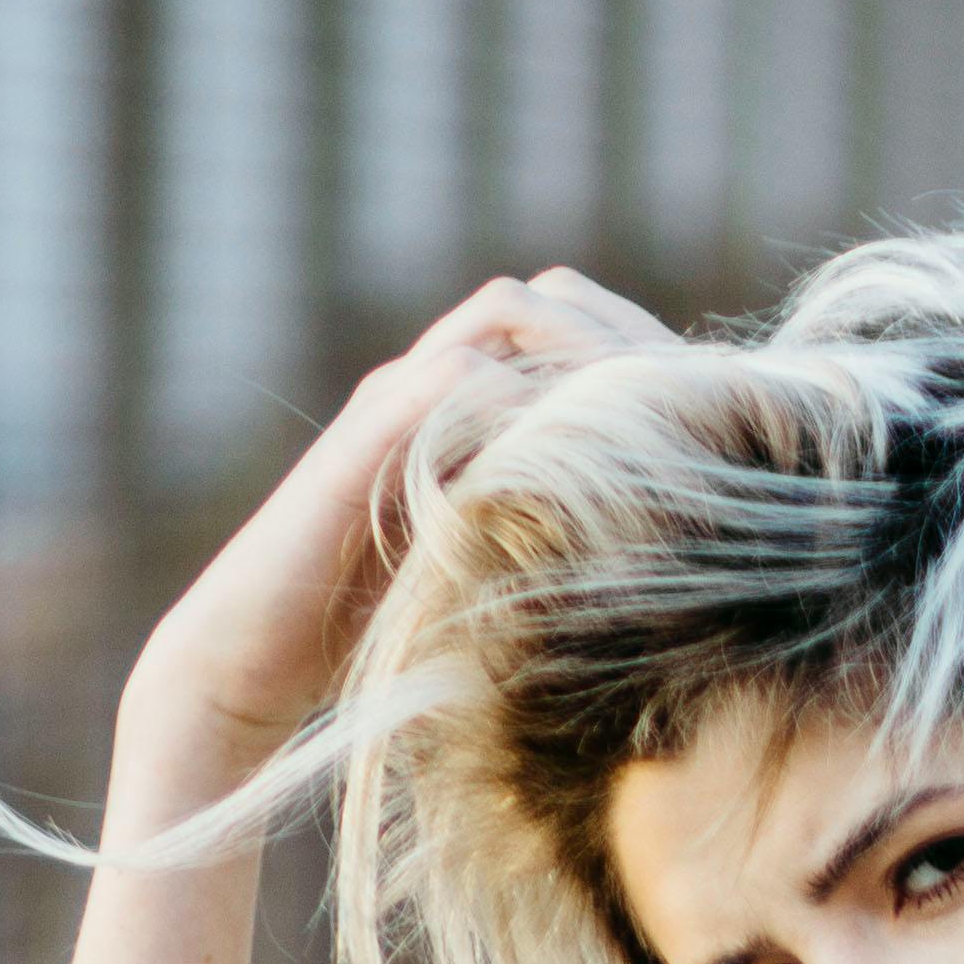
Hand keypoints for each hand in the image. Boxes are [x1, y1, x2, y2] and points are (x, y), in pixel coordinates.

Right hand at [120, 266, 674, 784]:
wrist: (247, 664)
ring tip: (648, 424)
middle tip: (696, 415)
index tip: (717, 423)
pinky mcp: (360, 442)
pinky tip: (572, 466)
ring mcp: (394, 401)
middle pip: (552, 300)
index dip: (649, 359)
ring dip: (586, 357)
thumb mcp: (500, 581)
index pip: (577, 330)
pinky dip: (518, 407)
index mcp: (471, 408)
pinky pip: (448, 380)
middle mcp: (432, 384)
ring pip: (505, 316)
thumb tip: (675, 565)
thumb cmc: (377, 638)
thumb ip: (562, 545)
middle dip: (631, 344)